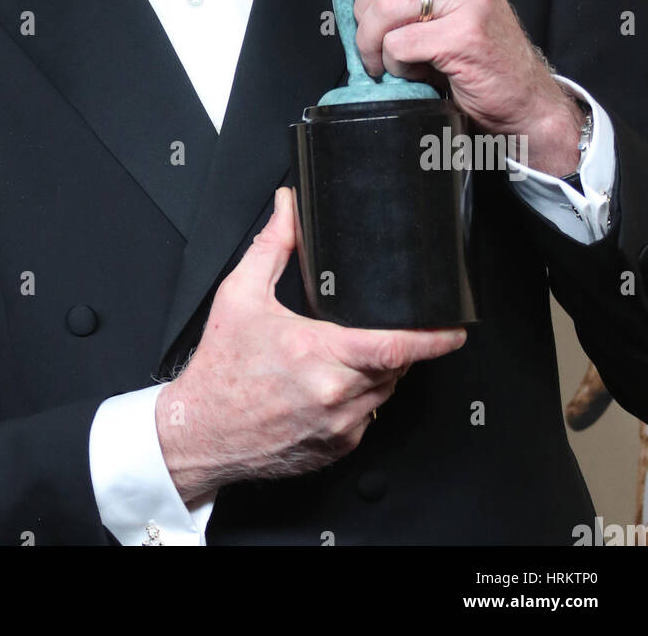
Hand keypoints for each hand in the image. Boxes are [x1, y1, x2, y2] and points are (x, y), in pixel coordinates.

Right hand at [155, 188, 466, 504]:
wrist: (199, 431)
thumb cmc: (220, 369)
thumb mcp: (240, 295)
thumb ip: (273, 245)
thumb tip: (288, 207)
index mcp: (317, 353)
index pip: (395, 347)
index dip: (432, 339)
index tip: (455, 330)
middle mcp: (334, 394)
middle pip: (396, 366)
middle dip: (395, 346)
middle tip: (374, 329)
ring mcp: (339, 426)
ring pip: (385, 392)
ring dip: (378, 371)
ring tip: (341, 355)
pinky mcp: (337, 448)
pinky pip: (367, 416)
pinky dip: (360, 398)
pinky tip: (328, 384)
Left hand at [355, 0, 580, 173]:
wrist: (523, 93)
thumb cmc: (473, 47)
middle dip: (362, 9)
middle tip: (372, 37)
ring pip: (384, 6)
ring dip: (371, 41)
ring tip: (383, 58)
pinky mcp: (464, 36)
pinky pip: (399, 43)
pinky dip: (392, 63)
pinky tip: (409, 70)